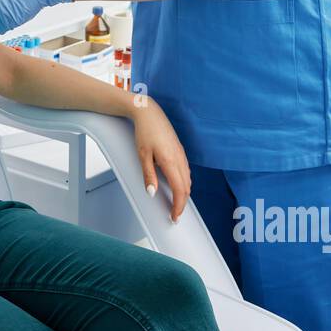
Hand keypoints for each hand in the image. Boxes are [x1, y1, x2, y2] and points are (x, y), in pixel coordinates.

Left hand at [130, 99, 190, 223]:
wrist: (149, 113)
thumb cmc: (144, 132)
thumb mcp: (142, 155)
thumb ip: (148, 175)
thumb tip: (152, 193)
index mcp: (170, 161)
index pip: (180, 190)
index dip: (178, 206)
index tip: (174, 216)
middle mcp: (179, 159)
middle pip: (187, 187)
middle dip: (182, 203)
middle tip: (174, 215)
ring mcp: (181, 154)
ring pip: (188, 179)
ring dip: (184, 193)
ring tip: (175, 203)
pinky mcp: (180, 150)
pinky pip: (186, 171)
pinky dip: (184, 183)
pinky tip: (177, 185)